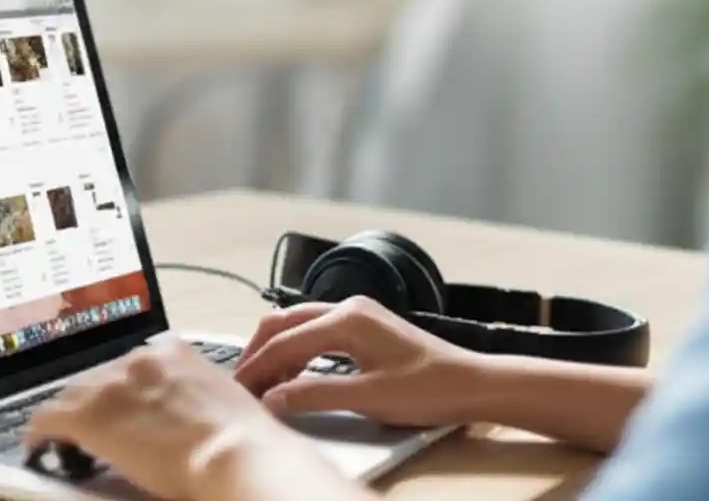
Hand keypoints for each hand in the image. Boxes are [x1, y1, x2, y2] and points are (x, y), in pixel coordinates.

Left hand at [25, 342, 330, 499]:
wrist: (234, 454)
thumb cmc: (242, 438)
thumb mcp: (220, 398)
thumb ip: (195, 393)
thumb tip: (185, 413)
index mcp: (172, 352)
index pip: (128, 366)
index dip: (120, 392)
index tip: (120, 410)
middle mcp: (137, 360)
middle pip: (96, 379)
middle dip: (93, 404)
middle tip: (97, 435)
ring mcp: (110, 385)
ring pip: (70, 397)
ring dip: (69, 419)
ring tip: (68, 445)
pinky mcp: (88, 416)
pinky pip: (48, 420)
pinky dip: (41, 435)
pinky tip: (39, 449)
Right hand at [234, 296, 483, 425]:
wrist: (471, 383)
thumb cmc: (429, 388)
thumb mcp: (368, 397)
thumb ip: (315, 394)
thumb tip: (272, 399)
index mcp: (347, 320)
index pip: (284, 342)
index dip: (256, 368)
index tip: (237, 391)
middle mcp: (348, 308)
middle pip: (284, 323)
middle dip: (258, 352)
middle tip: (241, 384)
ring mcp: (357, 314)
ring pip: (298, 324)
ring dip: (276, 351)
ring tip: (263, 384)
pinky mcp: (364, 325)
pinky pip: (316, 331)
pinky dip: (296, 351)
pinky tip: (293, 376)